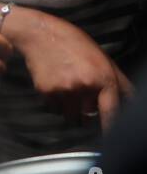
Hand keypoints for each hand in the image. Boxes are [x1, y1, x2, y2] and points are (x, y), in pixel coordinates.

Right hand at [8, 9, 132, 127]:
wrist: (40, 34)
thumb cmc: (74, 44)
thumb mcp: (103, 59)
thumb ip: (119, 82)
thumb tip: (132, 102)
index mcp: (102, 78)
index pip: (111, 111)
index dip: (111, 127)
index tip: (112, 138)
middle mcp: (84, 86)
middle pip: (88, 118)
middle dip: (86, 115)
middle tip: (82, 103)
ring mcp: (64, 90)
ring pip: (70, 116)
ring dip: (70, 111)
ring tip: (67, 92)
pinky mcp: (46, 92)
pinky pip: (54, 109)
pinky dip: (55, 104)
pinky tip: (55, 87)